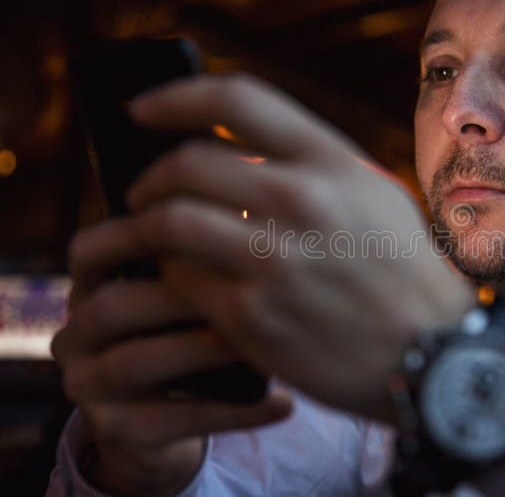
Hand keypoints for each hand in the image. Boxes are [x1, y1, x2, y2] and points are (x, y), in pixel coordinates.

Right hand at [52, 218, 292, 494]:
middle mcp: (76, 336)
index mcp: (89, 290)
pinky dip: (237, 411)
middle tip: (250, 282)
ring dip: (205, 349)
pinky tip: (285, 402)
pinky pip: (178, 419)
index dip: (141, 237)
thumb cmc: (191, 336)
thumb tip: (252, 215)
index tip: (217, 229)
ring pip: (138, 363)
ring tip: (264, 341)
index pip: (91, 252)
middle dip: (184, 294)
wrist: (167, 420)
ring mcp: (89, 387)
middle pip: (115, 307)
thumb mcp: (188, 293)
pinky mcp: (119, 432)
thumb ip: (202, 257)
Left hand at [118, 73, 474, 419]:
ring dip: (145, 225)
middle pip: (187, 163)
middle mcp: (300, 201)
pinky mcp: (251, 316)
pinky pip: (180, 281)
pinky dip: (171, 275)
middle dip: (151, 176)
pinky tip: (180, 278)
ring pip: (169, 222)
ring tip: (146, 233)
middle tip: (143, 192)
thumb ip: (312, 164)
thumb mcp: (374, 194)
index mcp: (331, 162)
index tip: (144, 110)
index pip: (235, 100)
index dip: (176, 97)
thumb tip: (238, 147)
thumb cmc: (403, 270)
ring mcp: (273, 260)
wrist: (431, 352)